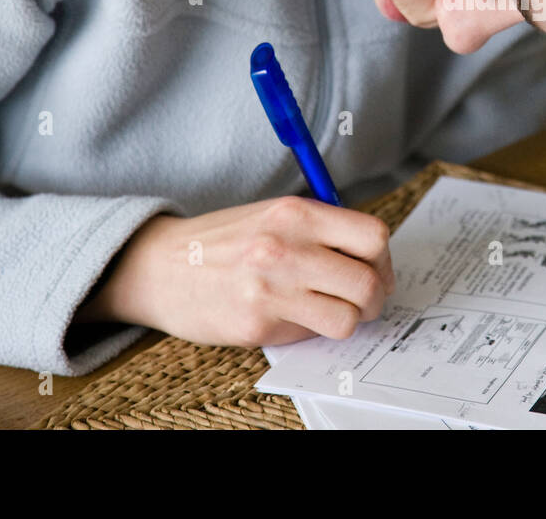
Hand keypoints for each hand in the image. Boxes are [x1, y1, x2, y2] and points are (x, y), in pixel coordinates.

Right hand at [75, 195, 395, 347]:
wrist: (162, 266)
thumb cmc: (225, 242)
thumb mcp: (275, 215)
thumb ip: (322, 230)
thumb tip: (373, 259)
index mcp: (296, 213)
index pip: (372, 237)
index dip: (383, 260)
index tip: (377, 271)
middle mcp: (286, 246)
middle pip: (368, 281)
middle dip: (374, 297)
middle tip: (363, 300)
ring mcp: (271, 287)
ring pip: (348, 317)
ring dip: (349, 319)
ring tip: (334, 312)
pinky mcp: (257, 323)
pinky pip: (311, 333)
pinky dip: (312, 329)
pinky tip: (294, 316)